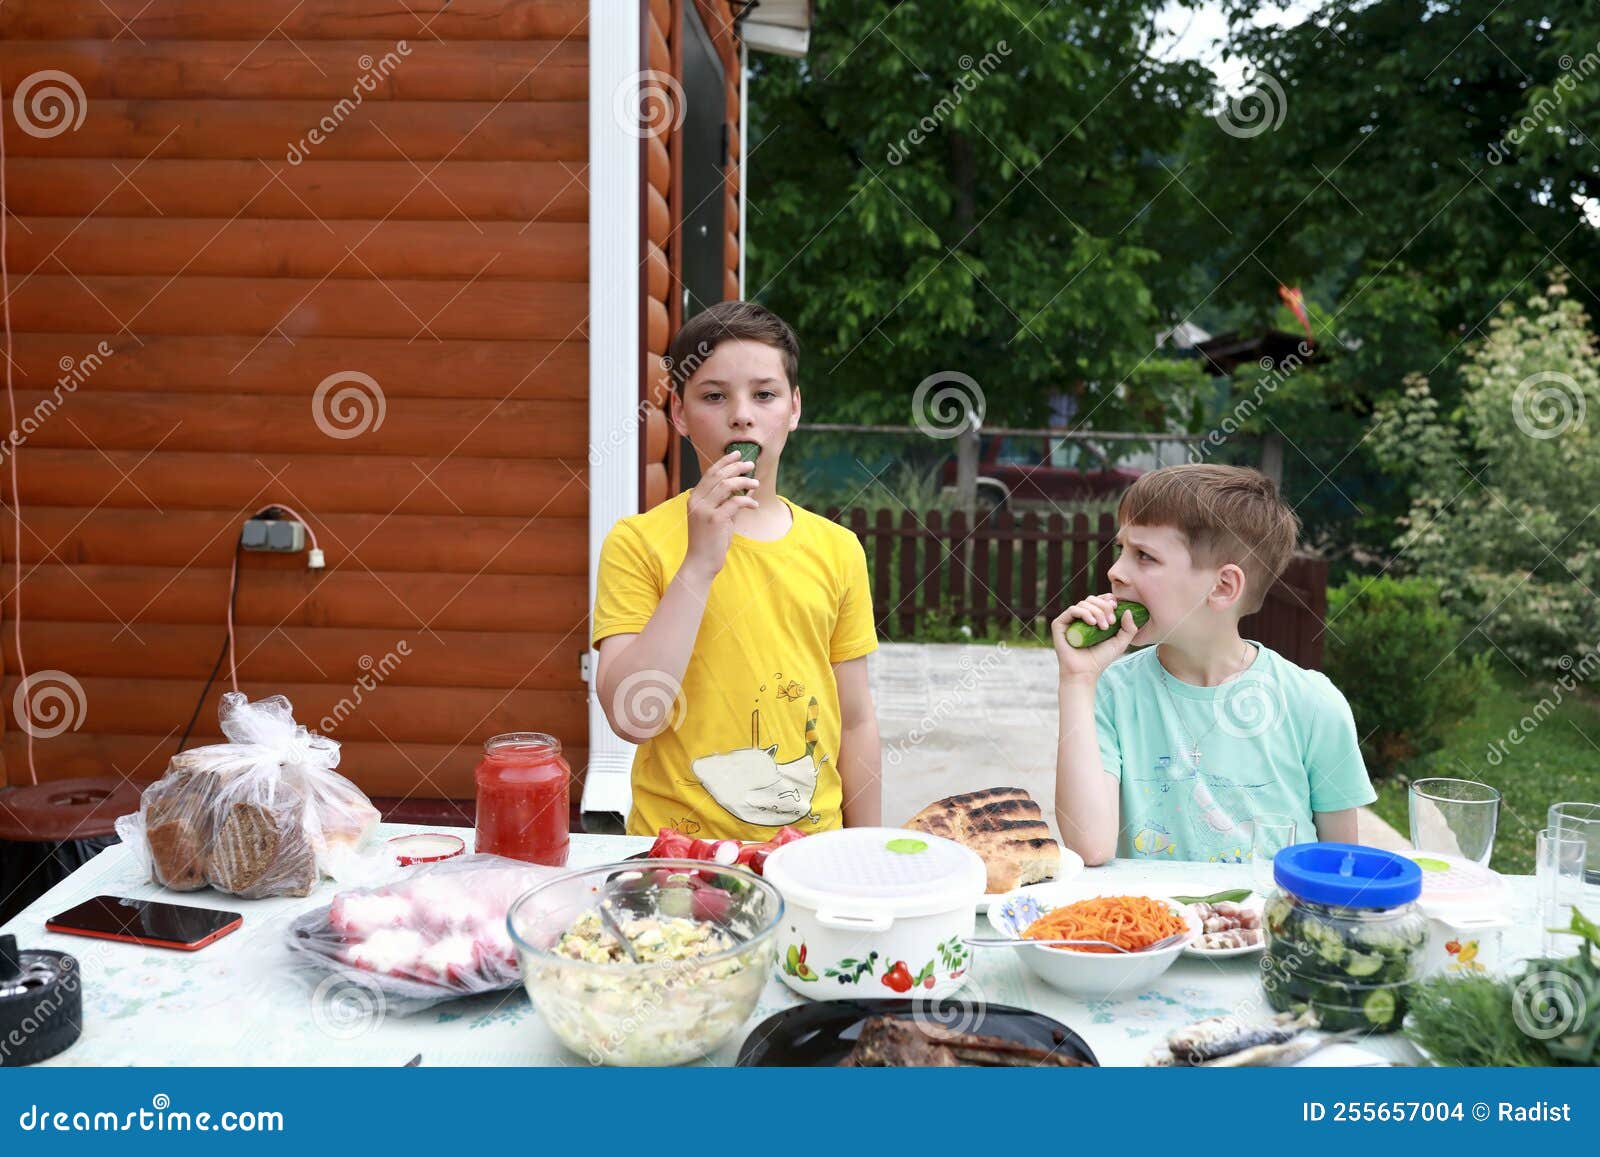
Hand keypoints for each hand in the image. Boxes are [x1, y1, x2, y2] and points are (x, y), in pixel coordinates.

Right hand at [683, 451, 757, 578]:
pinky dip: (747, 500)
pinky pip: (734, 502)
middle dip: (736, 467)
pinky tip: (754, 504)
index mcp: (695, 498)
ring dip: (744, 482)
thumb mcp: (719, 517)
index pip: (710, 473)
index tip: (737, 454)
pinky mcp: (714, 519)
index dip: (724, 462)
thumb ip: (728, 502)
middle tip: (751, 464)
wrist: (701, 562)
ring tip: (756, 483)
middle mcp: (697, 501)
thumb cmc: (711, 541)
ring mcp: (704, 510)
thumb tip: (746, 488)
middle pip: (718, 476)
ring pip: (726, 485)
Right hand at [1051, 592, 1138, 684]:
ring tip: (1103, 627)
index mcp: (1091, 618)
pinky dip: (1084, 613)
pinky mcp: (1059, 624)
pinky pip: (1072, 610)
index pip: (1099, 600)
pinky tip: (1092, 624)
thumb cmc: (1101, 659)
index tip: (1116, 607)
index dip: (1107, 599)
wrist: (1085, 672)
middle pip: (1092, 599)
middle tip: (1111, 622)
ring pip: (1083, 603)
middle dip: (1104, 607)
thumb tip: (1127, 610)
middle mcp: (1079, 617)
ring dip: (1097, 612)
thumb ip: (1129, 628)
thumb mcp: (1120, 642)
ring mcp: (1069, 620)